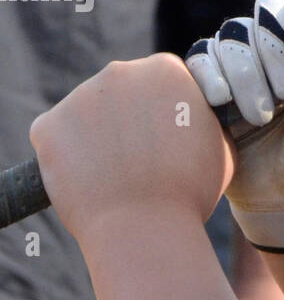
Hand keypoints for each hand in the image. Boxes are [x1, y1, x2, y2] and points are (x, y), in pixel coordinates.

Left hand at [29, 54, 233, 242]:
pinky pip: (58, 138)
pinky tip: (89, 182)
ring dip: (98, 136)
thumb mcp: (221, 145)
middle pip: (123, 91)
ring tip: (115, 176)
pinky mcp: (47, 126)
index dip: (168, 111)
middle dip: (130, 118)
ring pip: (88, 114)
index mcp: (166, 70)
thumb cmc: (190, 192)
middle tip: (142, 159)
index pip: (164, 81)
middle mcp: (119, 72)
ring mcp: (78, 97)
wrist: (144, 229)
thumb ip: (203, 120)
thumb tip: (196, 119)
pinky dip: (68, 157)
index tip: (169, 137)